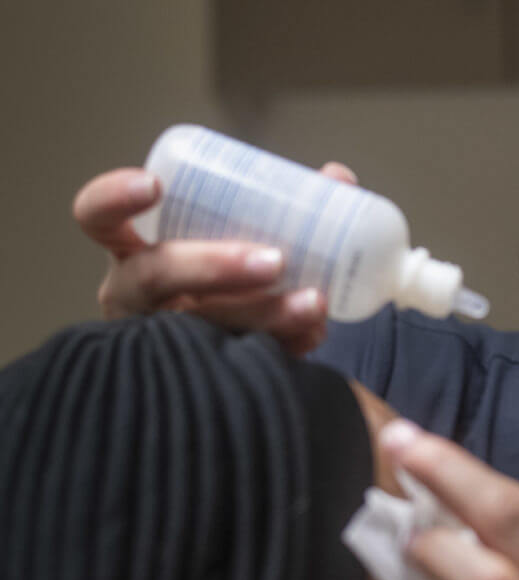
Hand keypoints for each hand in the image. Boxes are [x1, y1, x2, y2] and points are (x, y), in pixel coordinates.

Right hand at [71, 161, 359, 354]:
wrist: (255, 357)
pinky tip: (314, 334)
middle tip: (273, 260)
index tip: (155, 186)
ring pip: (200, 328)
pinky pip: (237, 366)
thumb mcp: (250, 239)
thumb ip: (285, 209)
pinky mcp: (202, 380)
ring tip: (312, 303)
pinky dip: (285, 347)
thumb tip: (336, 177)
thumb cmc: (240, 282)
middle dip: (214, 265)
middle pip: (155, 275)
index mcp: (137, 250)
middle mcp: (139, 297)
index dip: (114, 198)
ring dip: (262, 313)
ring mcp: (163, 343)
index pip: (99, 218)